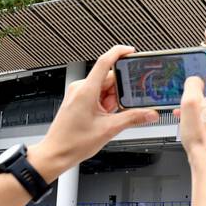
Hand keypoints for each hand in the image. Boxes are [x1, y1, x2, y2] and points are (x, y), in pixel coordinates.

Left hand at [30, 45, 160, 178]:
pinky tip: (104, 118)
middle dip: (119, 93)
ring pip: (104, 89)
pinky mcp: (78, 100)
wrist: (56, 153)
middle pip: (109, 79)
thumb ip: (132, 118)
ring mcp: (78, 94)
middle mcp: (81, 88)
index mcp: (86, 90)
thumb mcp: (108, 129)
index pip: (104, 61)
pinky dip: (105, 104)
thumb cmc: (73, 142)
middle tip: (120, 109)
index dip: (119, 53)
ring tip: (108, 118)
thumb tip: (149, 113)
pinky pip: (97, 95)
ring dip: (112, 101)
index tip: (131, 51)